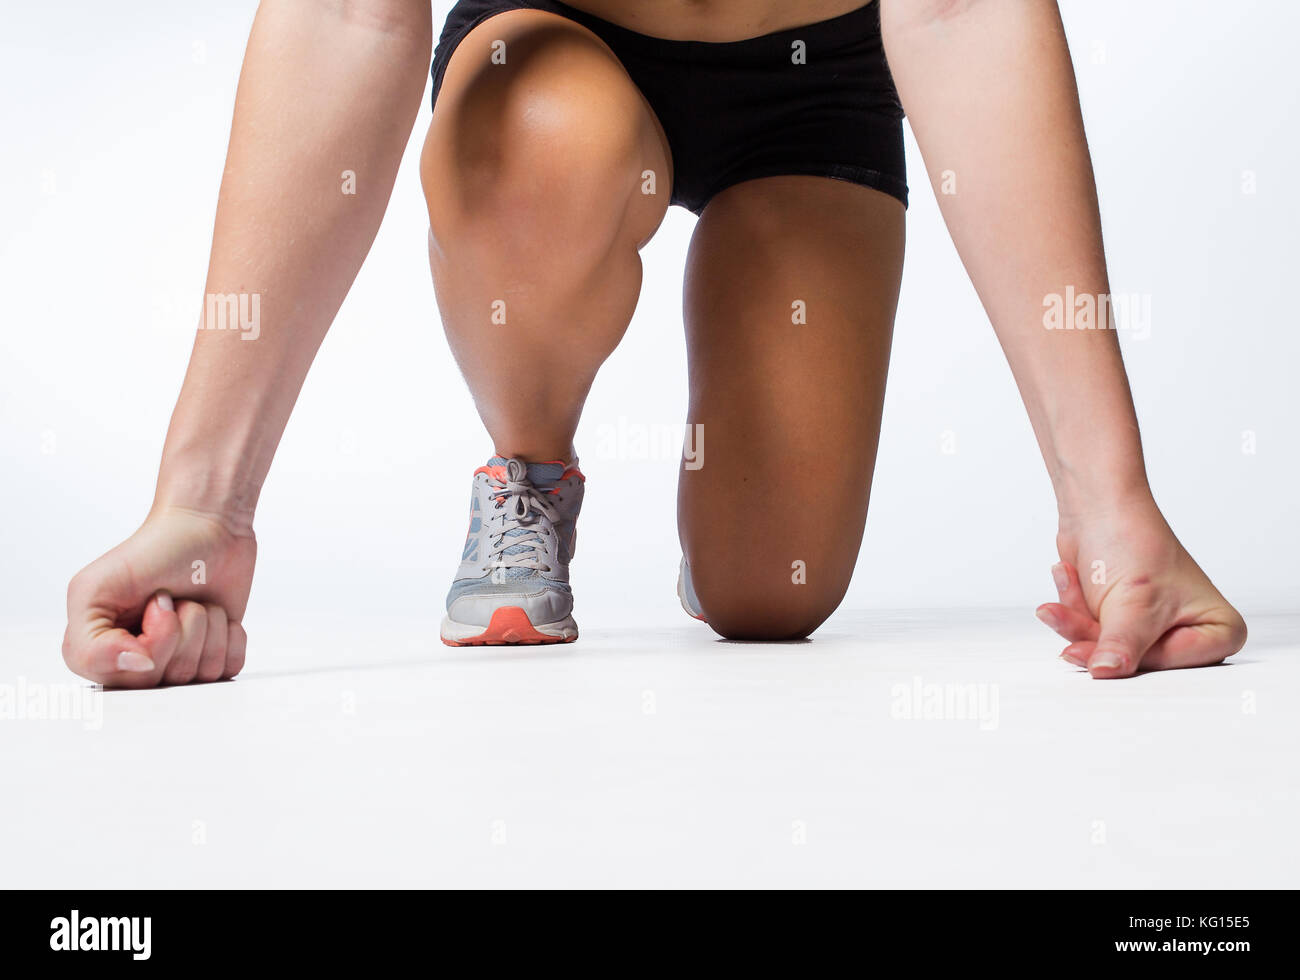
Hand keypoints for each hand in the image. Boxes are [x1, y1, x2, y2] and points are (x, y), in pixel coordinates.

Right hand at [63, 507, 256, 687]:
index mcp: (97, 652)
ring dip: (206, 627)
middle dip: (180, 630)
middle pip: (165, 679)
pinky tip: (219, 613)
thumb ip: (90, 647)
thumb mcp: (94, 591)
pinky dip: (230, 637)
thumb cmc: (151, 552)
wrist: (207, 527)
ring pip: (201, 675)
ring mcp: (180, 661)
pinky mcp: (216, 655)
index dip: (152, 642)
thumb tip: (141, 670)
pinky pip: (229, 669)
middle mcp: (138, 663)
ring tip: (194, 600)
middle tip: (172, 598)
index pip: (127, 678)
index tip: (156, 602)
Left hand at [1036, 497, 1245, 678]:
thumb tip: (1108, 672)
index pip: (1171, 665)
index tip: (1113, 628)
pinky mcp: (1118, 621)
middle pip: (1132, 661)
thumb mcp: (1133, 605)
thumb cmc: (1133, 541)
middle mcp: (1188, 632)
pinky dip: (1072, 609)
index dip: (1134, 651)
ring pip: (1104, 651)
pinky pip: (1088, 636)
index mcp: (1219, 631)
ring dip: (1075, 619)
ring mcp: (1151, 627)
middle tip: (1068, 616)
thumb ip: (1122, 647)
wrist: (1096, 505)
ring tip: (1069, 581)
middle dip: (1092, 634)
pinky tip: (1070, 576)